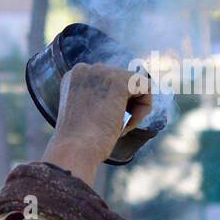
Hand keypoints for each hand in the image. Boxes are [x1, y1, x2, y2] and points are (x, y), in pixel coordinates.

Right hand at [43, 62, 151, 184]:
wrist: (74, 150)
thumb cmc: (79, 143)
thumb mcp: (85, 116)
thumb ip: (98, 101)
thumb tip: (121, 99)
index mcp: (74, 77)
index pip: (106, 83)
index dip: (112, 104)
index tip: (103, 123)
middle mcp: (85, 69)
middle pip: (121, 80)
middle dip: (124, 105)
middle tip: (112, 128)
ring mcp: (101, 72)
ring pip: (135, 84)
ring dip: (135, 108)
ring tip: (120, 128)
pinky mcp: (118, 80)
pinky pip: (146, 87)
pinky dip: (143, 108)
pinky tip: (128, 124)